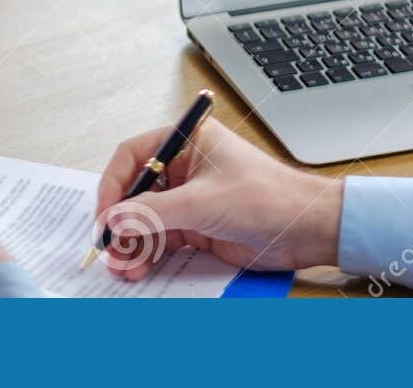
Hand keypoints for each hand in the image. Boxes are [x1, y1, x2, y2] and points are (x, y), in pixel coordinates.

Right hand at [94, 117, 342, 277]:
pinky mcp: (199, 226)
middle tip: (108, 247)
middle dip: (120, 220)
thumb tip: (114, 219)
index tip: (104, 214)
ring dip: (132, 242)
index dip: (114, 185)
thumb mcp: (203, 202)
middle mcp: (185, 167)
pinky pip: (163, 239)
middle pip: (137, 191)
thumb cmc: (268, 197)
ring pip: (148, 219)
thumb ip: (154, 212)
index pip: (134, 156)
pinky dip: (149, 255)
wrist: (308, 229)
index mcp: (187, 141)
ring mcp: (191, 198)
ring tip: (121, 267)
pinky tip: (138, 270)